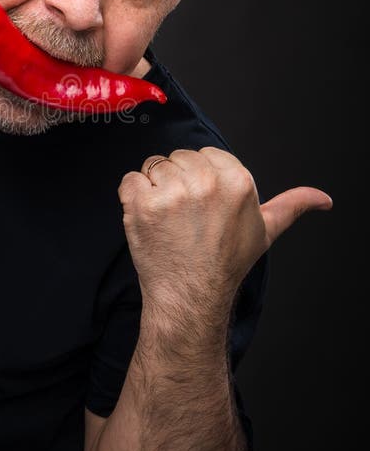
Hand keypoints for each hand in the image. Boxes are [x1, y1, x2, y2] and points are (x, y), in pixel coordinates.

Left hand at [118, 147, 331, 319]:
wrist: (191, 295)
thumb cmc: (225, 263)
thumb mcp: (265, 231)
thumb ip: (292, 206)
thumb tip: (323, 199)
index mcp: (237, 181)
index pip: (206, 155)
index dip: (200, 178)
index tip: (203, 205)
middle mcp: (206, 182)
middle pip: (178, 158)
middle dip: (177, 181)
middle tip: (185, 216)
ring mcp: (172, 192)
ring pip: (153, 166)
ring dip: (154, 189)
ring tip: (167, 219)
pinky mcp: (142, 203)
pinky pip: (129, 180)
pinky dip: (131, 197)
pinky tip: (147, 219)